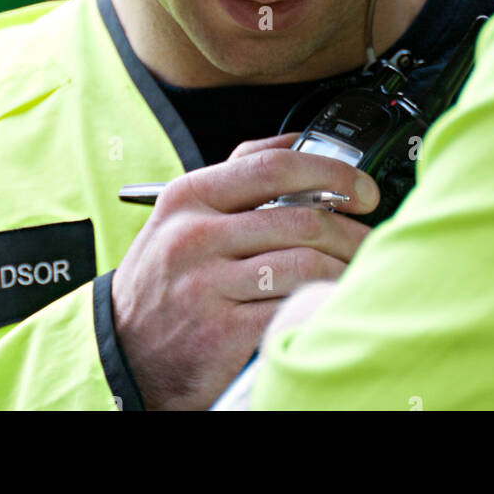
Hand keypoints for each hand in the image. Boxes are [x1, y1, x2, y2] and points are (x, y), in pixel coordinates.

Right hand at [111, 133, 378, 409]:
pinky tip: (333, 302)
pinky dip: (324, 304)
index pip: (273, 166)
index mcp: (189, 196)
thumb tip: (298, 141)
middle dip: (351, 230)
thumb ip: (236, 176)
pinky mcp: (222, 332)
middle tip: (371, 238)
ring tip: (358, 272)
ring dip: (345, 269)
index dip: (331, 172)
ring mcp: (207, 285)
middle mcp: (194, 236)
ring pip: (304, 264)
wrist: (122, 352)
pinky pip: (293, 308)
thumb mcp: (182, 215)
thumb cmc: (162, 279)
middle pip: (300, 219)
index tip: (362, 188)